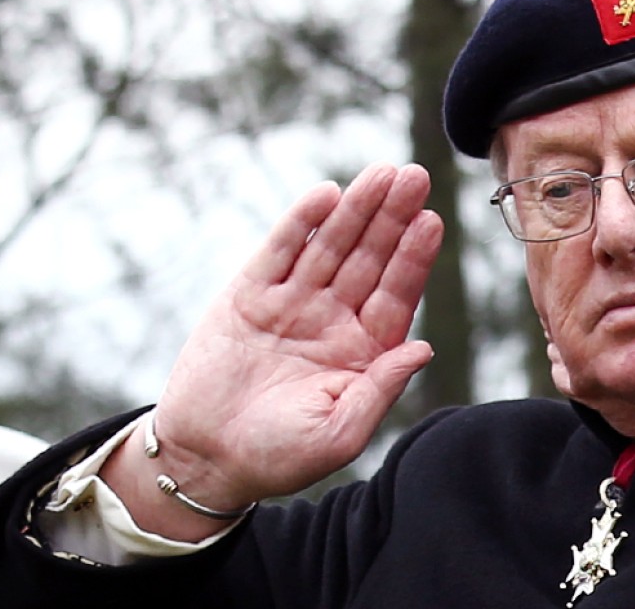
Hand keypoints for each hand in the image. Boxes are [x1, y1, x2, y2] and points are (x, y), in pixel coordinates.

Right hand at [111, 163, 441, 521]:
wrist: (203, 460)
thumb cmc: (278, 456)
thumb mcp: (339, 433)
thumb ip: (381, 389)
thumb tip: (423, 347)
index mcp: (363, 349)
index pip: (396, 293)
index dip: (413, 257)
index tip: (431, 221)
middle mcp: (333, 318)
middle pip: (370, 257)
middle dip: (391, 217)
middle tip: (413, 176)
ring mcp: (292, 302)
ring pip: (330, 245)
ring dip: (355, 209)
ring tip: (380, 174)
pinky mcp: (248, 295)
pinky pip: (280, 251)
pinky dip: (300, 223)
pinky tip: (325, 194)